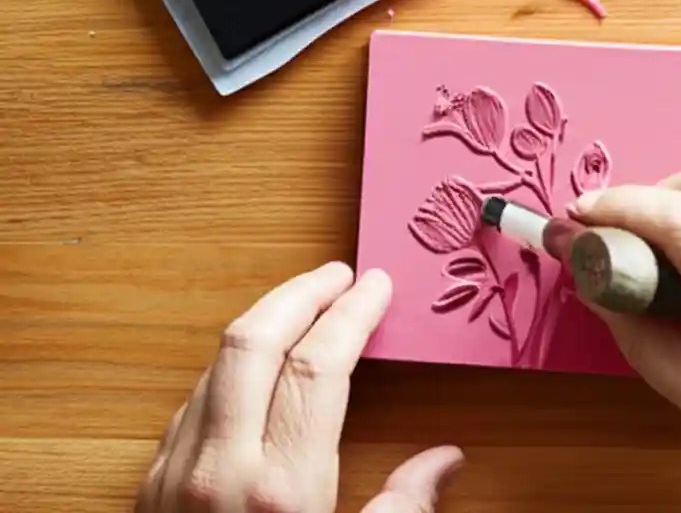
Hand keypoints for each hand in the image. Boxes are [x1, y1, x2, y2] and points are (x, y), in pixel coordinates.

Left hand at [135, 263, 463, 512]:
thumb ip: (403, 510)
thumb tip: (444, 462)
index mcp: (281, 487)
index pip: (319, 363)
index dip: (353, 313)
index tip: (377, 287)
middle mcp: (219, 469)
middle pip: (253, 339)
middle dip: (300, 291)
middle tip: (339, 277)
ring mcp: (176, 475)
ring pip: (214, 364)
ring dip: (262, 324)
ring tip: (305, 311)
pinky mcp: (151, 489)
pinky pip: (191, 404)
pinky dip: (229, 371)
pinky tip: (258, 374)